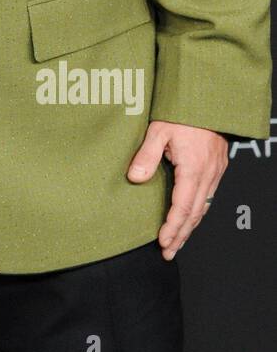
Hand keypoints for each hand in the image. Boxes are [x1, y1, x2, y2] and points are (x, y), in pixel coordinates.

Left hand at [126, 121, 228, 258]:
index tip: (162, 243)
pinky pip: (208, 197)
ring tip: (177, 242)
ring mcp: (215, 172)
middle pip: (195, 214)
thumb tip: (135, 178)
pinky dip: (198, 213)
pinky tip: (190, 218)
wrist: (210, 98)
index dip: (172, 227)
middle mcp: (208, 175)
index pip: (182, 207)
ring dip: (190, 227)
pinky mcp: (217, 167)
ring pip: (203, 208)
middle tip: (168, 253)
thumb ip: (146, 155)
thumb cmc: (182, 112)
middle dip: (181, 235)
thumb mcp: (159, 129)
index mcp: (194, 169)